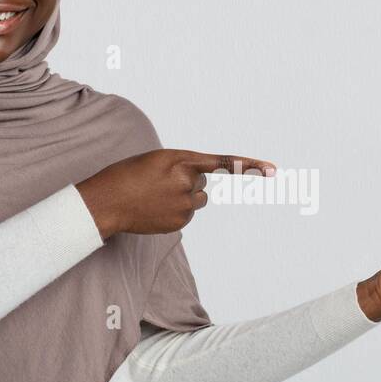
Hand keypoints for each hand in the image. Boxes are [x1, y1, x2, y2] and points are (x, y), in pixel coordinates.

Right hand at [76, 148, 275, 238]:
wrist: (106, 201)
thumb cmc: (127, 175)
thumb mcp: (157, 160)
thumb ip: (181, 167)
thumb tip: (200, 185)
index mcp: (181, 159)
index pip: (223, 162)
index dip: (250, 165)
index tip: (273, 170)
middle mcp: (187, 182)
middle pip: (202, 181)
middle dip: (188, 181)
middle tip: (161, 182)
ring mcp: (184, 204)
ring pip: (197, 199)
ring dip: (183, 197)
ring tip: (156, 196)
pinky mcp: (180, 222)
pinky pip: (187, 214)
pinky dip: (175, 211)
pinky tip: (155, 209)